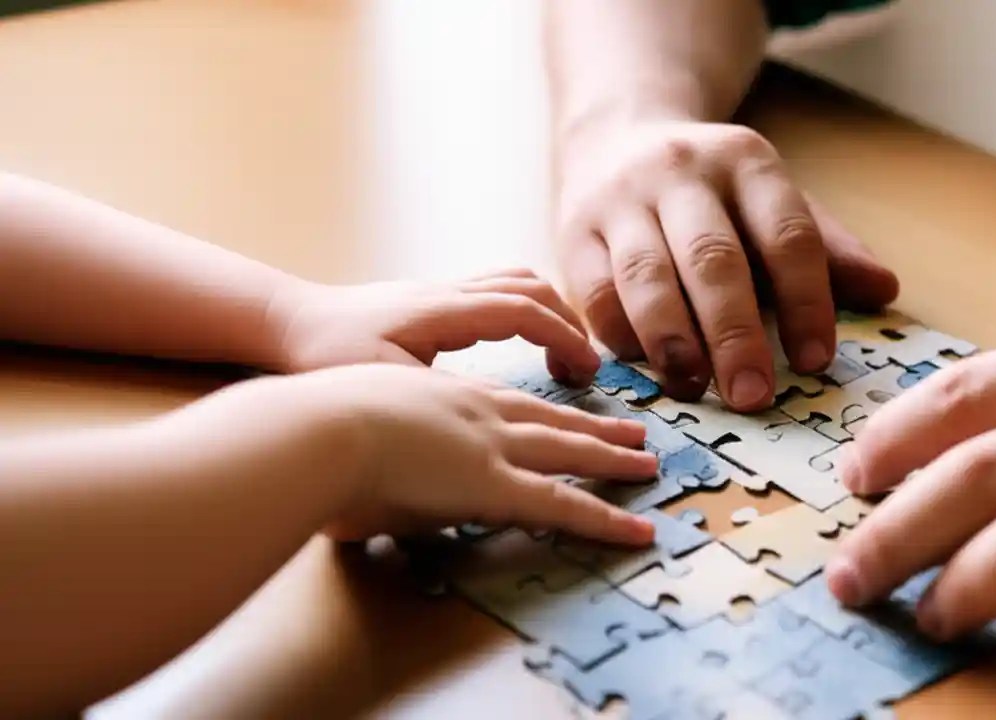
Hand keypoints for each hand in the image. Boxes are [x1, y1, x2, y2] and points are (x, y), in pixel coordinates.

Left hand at [269, 268, 600, 384]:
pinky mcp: (434, 299)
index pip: (523, 311)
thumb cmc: (326, 354)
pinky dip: (526, 311)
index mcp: (443, 311)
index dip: (564, 338)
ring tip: (564, 357)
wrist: (288, 323)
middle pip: (532, 288)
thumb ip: (436, 394)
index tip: (590, 370)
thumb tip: (488, 410)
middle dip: (569, 324)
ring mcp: (442, 290)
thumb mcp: (382, 382)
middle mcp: (449, 292)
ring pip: (517, 282)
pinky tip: (522, 346)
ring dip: (551, 313)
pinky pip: (497, 289)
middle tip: (586, 370)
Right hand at [288, 363, 658, 544]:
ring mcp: (491, 446)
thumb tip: (353, 488)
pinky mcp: (496, 487)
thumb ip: (364, 454)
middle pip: (548, 417)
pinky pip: (564, 507)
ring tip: (646, 462)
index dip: (536, 406)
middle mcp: (475, 413)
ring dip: (611, 459)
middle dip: (591, 424)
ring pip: (568, 451)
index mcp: (439, 396)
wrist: (316, 426)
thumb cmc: (310, 429)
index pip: (503, 400)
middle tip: (630, 430)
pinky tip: (636, 532)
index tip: (558, 408)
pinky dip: (605, 520)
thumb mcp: (346, 425)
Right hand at [555, 119, 898, 408]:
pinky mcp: (573, 233)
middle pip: (713, 259)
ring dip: (670, 340)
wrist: (615, 137)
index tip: (814, 362)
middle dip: (733, 333)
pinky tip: (642, 368)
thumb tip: (884, 291)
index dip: (805, 301)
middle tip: (751, 394)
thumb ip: (824, 249)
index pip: (786, 235)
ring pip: (645, 276)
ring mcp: (621, 200)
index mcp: (746, 163)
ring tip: (691, 388)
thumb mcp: (770, 201)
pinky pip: (595, 292)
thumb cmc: (710, 193)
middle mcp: (681, 173)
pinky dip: (618, 336)